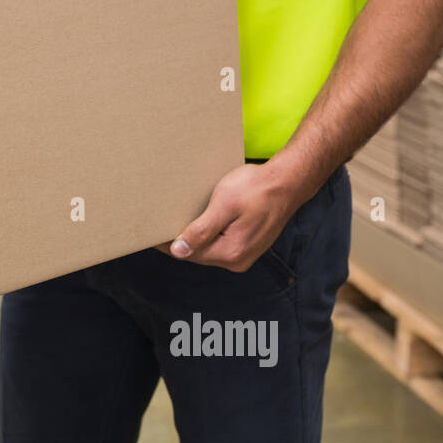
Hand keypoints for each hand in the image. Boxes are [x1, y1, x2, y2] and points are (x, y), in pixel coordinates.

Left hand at [168, 162, 304, 272]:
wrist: (289, 182)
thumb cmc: (257, 189)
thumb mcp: (224, 205)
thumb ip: (201, 231)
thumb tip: (178, 251)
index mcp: (231, 253)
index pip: (189, 254)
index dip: (169, 243)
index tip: (153, 231)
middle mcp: (238, 260)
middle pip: (199, 254)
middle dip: (182, 240)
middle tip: (163, 221)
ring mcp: (245, 254)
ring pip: (210, 249)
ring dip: (196, 237)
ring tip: (181, 218)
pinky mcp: (249, 245)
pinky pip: (221, 243)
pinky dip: (210, 234)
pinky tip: (203, 219)